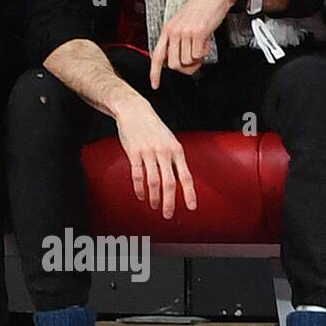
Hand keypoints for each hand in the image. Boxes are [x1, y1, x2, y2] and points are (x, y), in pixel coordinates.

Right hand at [114, 95, 196, 218]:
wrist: (135, 111)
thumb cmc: (153, 127)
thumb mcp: (170, 140)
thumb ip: (174, 159)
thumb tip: (180, 180)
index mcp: (176, 150)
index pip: (186, 176)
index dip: (189, 194)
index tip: (191, 207)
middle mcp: (164, 152)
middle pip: (169, 183)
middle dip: (169, 202)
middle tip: (168, 214)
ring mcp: (148, 152)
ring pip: (153, 181)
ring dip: (154, 197)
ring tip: (155, 206)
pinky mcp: (134, 152)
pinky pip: (137, 175)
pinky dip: (139, 188)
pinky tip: (140, 195)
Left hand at [149, 0, 238, 88]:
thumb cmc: (199, 10)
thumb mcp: (181, 24)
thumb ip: (176, 41)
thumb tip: (178, 61)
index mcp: (167, 30)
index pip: (157, 56)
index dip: (155, 73)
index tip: (155, 85)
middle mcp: (173, 32)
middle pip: (174, 64)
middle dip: (186, 67)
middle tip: (195, 58)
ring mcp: (184, 32)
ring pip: (187, 61)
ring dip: (197, 58)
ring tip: (201, 44)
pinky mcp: (197, 33)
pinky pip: (198, 55)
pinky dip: (204, 52)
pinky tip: (206, 41)